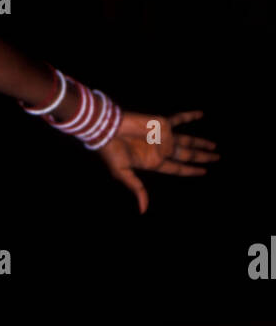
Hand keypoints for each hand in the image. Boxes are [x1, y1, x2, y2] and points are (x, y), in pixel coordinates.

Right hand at [97, 110, 218, 214]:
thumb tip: (143, 211)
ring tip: (214, 146)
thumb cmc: (112, 153)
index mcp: (153, 163)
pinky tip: (201, 114)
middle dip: (202, 156)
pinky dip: (189, 116)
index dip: (190, 170)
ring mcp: (163, 136)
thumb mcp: (123, 174)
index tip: (204, 171)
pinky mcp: (162, 123)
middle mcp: (161, 150)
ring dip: (200, 142)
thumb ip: (137, 189)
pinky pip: (179, 119)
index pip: (177, 168)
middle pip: (186, 155)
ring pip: (187, 140)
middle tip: (217, 158)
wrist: (108, 130)